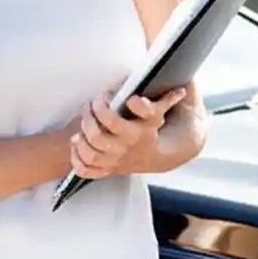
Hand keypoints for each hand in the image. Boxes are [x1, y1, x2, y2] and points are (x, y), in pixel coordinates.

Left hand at [68, 89, 186, 178]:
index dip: (114, 106)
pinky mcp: (108, 169)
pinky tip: (77, 142)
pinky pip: (87, 170)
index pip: (117, 121)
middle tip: (92, 103)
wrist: (160, 156)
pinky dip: (77, 158)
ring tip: (83, 122)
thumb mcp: (165, 110)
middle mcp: (127, 148)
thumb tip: (180, 88)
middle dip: (89, 115)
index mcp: (141, 132)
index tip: (113, 97)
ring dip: (81, 136)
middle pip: (98, 136)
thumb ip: (168, 98)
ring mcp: (116, 160)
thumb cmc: (157, 126)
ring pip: (90, 153)